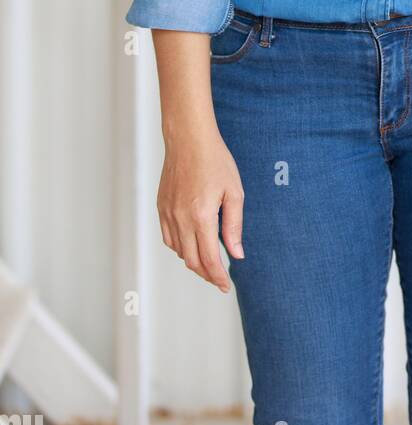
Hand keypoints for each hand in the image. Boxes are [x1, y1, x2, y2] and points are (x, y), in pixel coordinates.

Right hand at [157, 128, 244, 293]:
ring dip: (193, 261)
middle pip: (192, 260)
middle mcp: (181, 219)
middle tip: (219, 278)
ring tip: (208, 263)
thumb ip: (234, 226)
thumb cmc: (215, 161)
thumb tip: (236, 253)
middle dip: (206, 274)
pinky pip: (168, 238)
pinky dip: (180, 247)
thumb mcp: (233, 192)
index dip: (218, 276)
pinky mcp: (161, 207)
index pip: (209, 259)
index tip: (225, 286)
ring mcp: (168, 214)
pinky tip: (191, 244)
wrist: (189, 139)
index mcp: (201, 216)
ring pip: (179, 251)